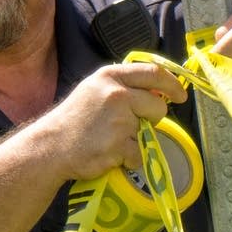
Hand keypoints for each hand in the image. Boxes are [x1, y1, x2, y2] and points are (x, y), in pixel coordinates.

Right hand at [37, 61, 189, 181]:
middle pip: (158, 106)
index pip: (153, 73)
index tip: (180, 95)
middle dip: (153, 118)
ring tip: (112, 140)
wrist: (51, 146)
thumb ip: (124, 87)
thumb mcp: (95, 90)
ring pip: (149, 132)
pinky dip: (130, 159)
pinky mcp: (118, 145)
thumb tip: (160, 93)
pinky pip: (140, 154)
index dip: (172, 84)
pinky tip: (110, 154)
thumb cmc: (74, 120)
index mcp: (111, 76)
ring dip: (137, 140)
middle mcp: (116, 94)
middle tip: (133, 126)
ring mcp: (118, 120)